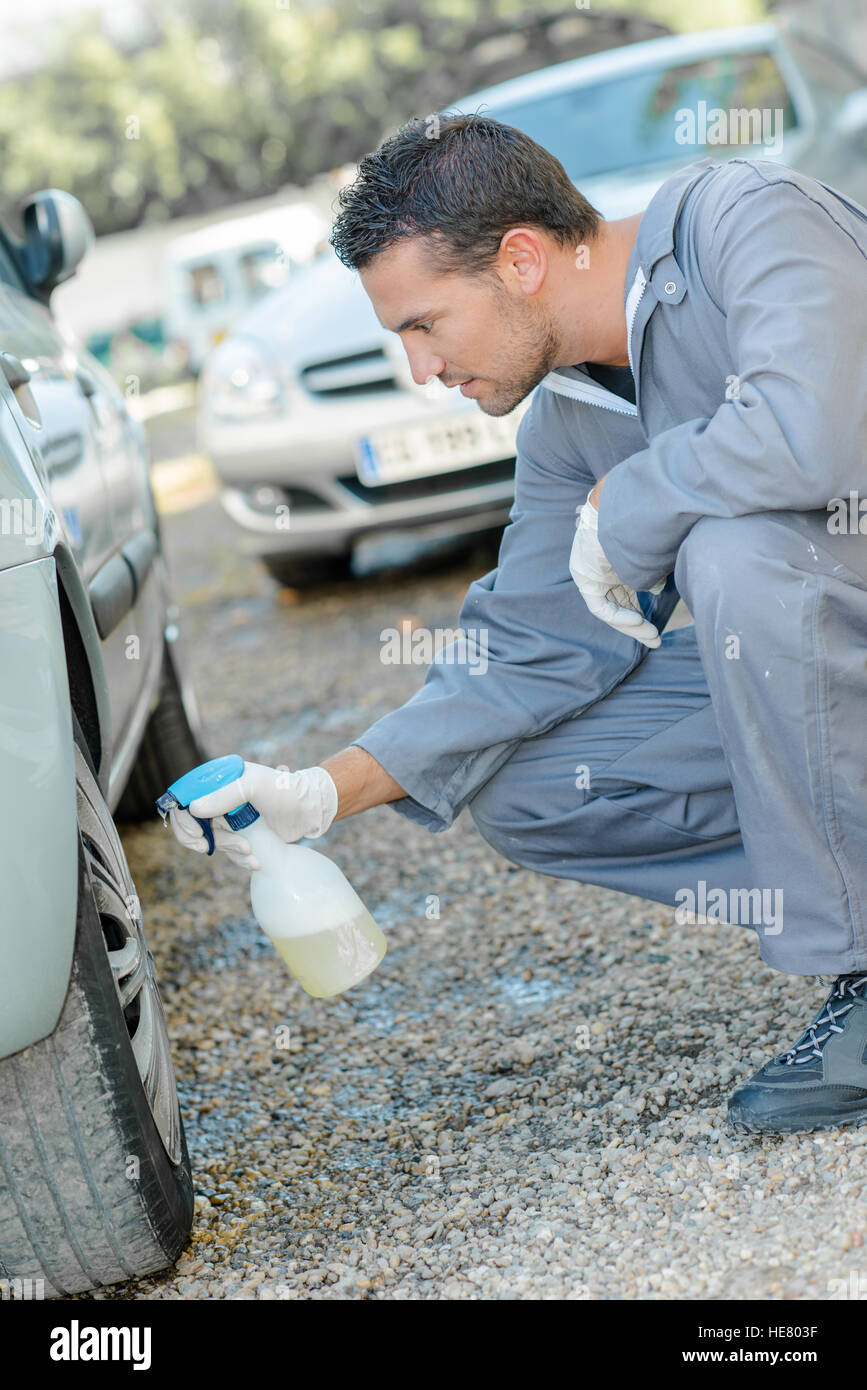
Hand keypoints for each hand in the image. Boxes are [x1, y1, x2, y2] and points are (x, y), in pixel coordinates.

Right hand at [167, 761, 338, 869]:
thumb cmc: (285, 790)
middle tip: (209, 849)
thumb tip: (192, 809)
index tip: (197, 836)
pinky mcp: (243, 834)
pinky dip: (240, 858)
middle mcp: (221, 798)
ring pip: (214, 840)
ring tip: (250, 851)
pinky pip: (230, 851)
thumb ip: (224, 796)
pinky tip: (256, 861)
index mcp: (219, 780)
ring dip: (229, 849)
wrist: (312, 809)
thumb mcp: (254, 787)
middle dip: (204, 839)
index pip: (186, 798)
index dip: (184, 819)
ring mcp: (231, 817)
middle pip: (195, 823)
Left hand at [570, 497, 664, 647]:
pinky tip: (638, 621)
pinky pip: (600, 607)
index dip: (640, 606)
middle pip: (618, 601)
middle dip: (638, 622)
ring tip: (652, 636)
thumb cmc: (642, 522)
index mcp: (615, 557)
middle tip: (655, 637)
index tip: (656, 618)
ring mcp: (590, 573)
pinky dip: (619, 616)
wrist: (625, 505)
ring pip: (611, 608)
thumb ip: (651, 571)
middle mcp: (600, 566)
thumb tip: (656, 588)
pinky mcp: (585, 579)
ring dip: (632, 624)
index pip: (626, 588)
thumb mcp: (649, 551)